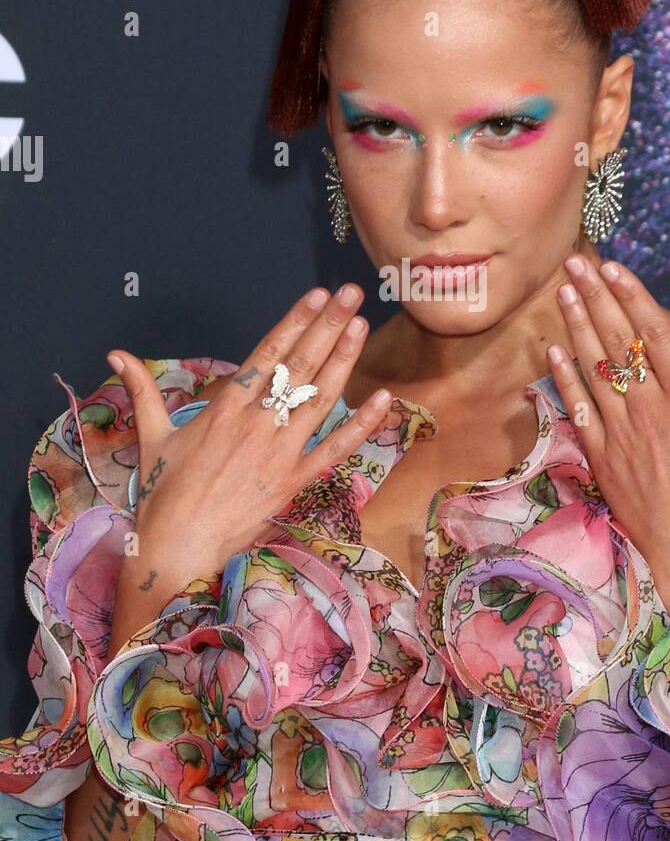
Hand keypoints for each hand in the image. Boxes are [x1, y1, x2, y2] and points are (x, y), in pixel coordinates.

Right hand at [105, 283, 391, 596]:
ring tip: (360, 325)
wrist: (179, 546)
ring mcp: (280, 452)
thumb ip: (143, 390)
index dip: (294, 322)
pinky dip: (360, 425)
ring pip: (319, 398)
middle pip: (299, 366)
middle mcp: (257, 423)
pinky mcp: (295, 481)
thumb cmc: (165, 492)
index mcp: (226, 407)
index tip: (316, 296)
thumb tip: (116, 355)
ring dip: (342, 361)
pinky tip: (381, 399)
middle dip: (327, 326)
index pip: (268, 354)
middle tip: (351, 294)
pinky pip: (334, 449)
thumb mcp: (153, 435)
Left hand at [545, 255, 669, 615]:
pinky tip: (552, 350)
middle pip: (617, 343)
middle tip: (577, 263)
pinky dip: (563, 378)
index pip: (654, 336)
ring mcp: (621, 433)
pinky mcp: (602, 457)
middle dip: (596, 298)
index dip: (633, 297)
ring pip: (593, 369)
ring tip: (564, 291)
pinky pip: (578, 410)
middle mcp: (650, 410)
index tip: (614, 268)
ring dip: (576, 327)